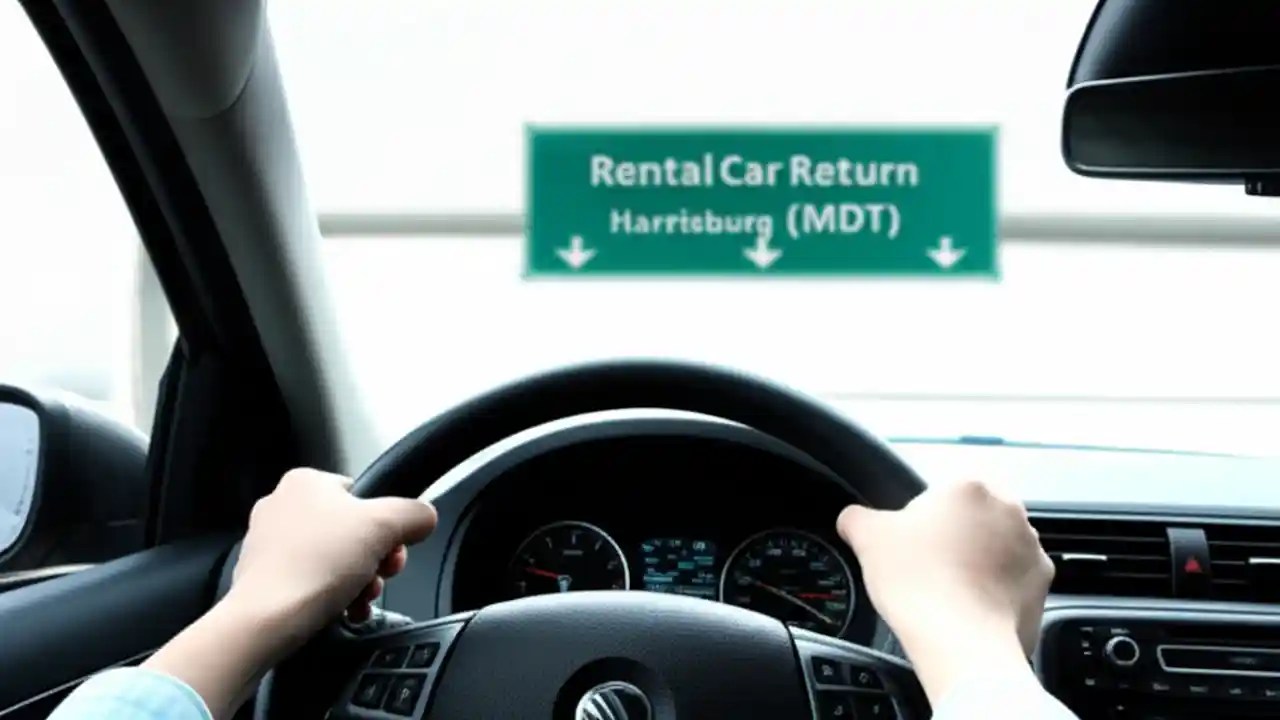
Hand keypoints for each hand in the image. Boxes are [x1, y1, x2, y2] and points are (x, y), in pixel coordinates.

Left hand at [229, 468, 437, 639]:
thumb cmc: (318, 564)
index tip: (393, 551)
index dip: (386, 525)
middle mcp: (281, 505)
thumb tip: (424, 518)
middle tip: (379, 577)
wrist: (267, 619)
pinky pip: (310, 581)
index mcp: (305, 481)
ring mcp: (267, 542)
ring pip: (332, 559)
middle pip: (351, 530)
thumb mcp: (385, 526)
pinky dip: (331, 595)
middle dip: (373, 559)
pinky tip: (342, 610)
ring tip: (359, 599)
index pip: (363, 495)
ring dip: (357, 581)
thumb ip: (415, 513)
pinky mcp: (262, 577)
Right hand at [836, 479, 1052, 704]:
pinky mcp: (1043, 582)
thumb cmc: (917, 582)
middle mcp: (1008, 508)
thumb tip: (852, 518)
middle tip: (929, 567)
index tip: (911, 546)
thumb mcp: (868, 539)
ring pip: (998, 545)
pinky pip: (1015, 578)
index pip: (941, 492)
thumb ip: (857, 517)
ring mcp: (1031, 546)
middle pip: (973, 516)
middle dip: (956, 536)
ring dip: (980, 560)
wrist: (962, 642)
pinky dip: (998, 589)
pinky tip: (973, 607)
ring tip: (951, 591)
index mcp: (968, 486)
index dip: (923, 518)